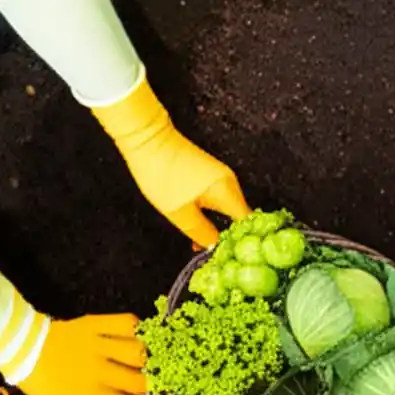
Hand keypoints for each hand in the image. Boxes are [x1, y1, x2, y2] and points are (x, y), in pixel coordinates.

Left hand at [18, 313, 147, 394]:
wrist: (24, 350)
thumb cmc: (47, 383)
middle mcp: (98, 374)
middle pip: (140, 384)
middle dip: (148, 388)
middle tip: (146, 387)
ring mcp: (98, 348)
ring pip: (139, 354)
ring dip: (145, 360)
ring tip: (144, 361)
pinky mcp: (95, 326)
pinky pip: (127, 324)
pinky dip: (136, 328)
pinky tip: (136, 335)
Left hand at [92, 78, 250, 248]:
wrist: (147, 138)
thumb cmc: (161, 173)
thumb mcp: (180, 213)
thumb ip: (202, 233)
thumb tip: (215, 248)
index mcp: (227, 192)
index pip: (248, 223)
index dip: (243, 242)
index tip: (234, 257)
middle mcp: (229, 183)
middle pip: (240, 217)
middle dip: (230, 237)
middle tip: (217, 254)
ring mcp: (220, 177)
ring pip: (228, 209)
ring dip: (219, 226)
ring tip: (203, 245)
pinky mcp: (210, 174)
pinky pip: (219, 199)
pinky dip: (212, 215)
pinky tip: (199, 225)